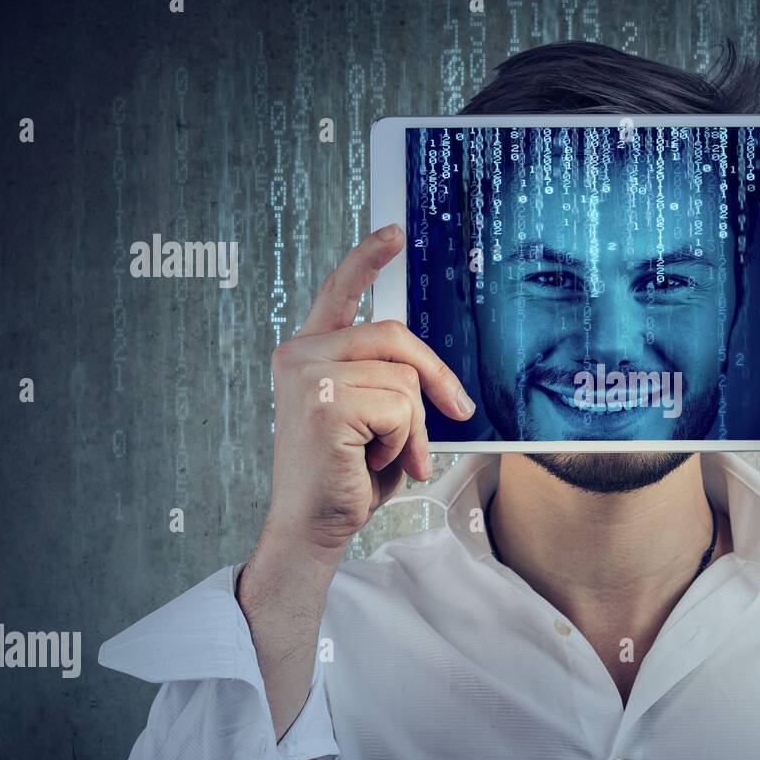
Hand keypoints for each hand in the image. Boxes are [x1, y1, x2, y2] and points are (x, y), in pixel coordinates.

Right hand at [263, 223, 475, 553]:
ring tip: (389, 454)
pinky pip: (400, 407)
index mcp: (309, 352)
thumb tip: (436, 374)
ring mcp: (308, 374)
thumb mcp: (375, 417)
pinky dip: (404, 441)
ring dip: (413, 426)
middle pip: (394, 335)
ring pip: (403, 379)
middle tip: (459, 410)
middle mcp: (300, 354)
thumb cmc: (347, 476)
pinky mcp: (323, 402)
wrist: (314, 528)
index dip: (367, 258)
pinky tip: (373, 460)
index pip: (339, 291)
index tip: (394, 232)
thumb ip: (391, 380)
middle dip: (435, 377)